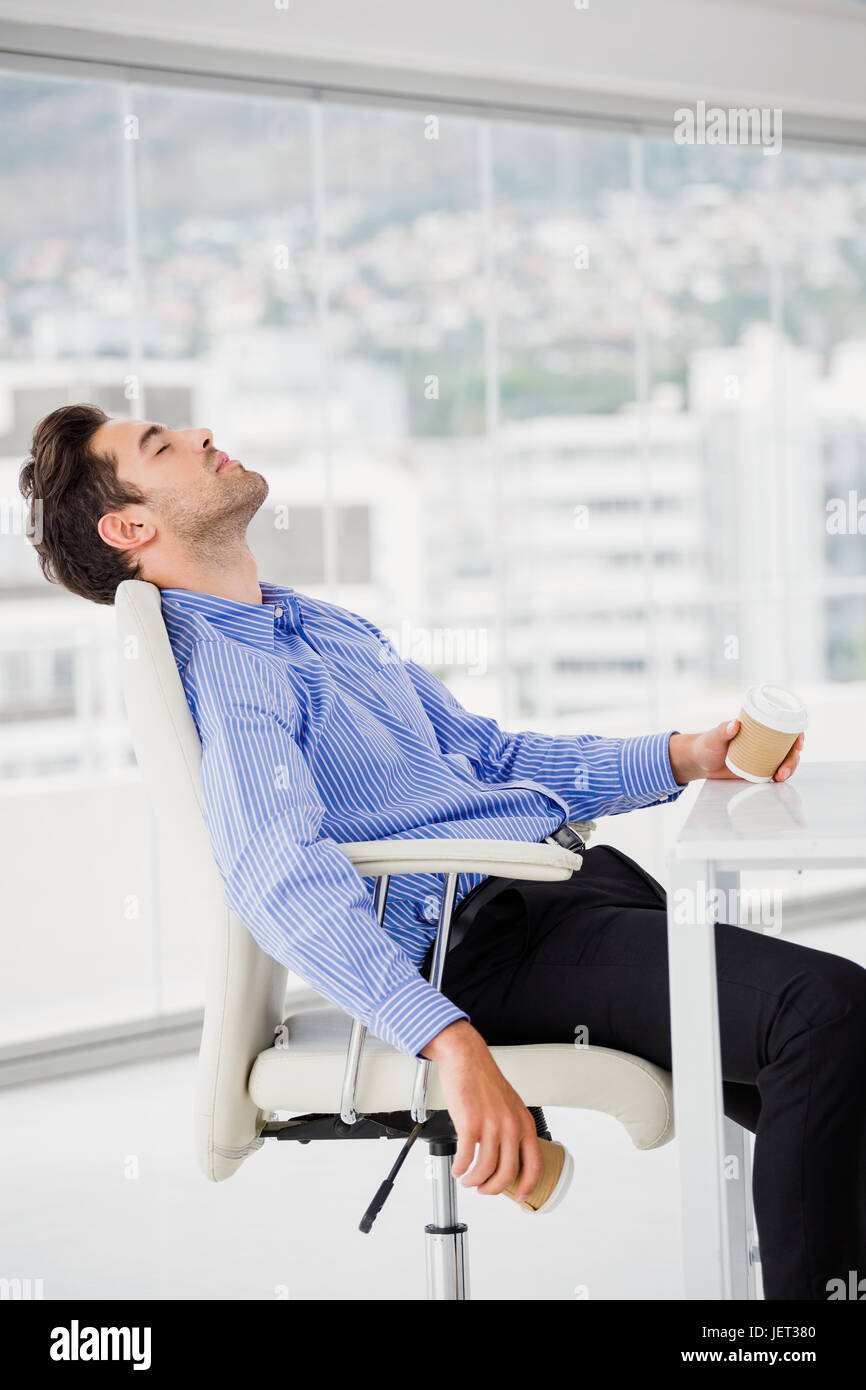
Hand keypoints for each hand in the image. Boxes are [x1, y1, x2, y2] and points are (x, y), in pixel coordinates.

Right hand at [420, 1020, 542, 1201]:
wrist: (466, 1058)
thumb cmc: (485, 1079)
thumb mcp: (510, 1104)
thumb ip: (512, 1129)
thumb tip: (508, 1156)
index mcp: (524, 1122)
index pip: (535, 1164)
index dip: (529, 1185)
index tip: (520, 1196)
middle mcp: (510, 1126)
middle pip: (507, 1174)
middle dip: (493, 1188)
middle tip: (484, 1189)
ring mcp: (491, 1125)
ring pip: (485, 1170)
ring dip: (473, 1181)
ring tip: (467, 1179)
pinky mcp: (469, 1124)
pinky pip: (465, 1158)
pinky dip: (460, 1168)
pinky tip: (458, 1167)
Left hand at [668, 723, 804, 785]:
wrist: (699, 762)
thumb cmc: (706, 745)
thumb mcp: (713, 737)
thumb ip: (721, 731)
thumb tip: (734, 724)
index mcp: (758, 729)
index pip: (784, 728)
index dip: (796, 734)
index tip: (798, 743)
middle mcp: (765, 742)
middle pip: (789, 748)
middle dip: (793, 759)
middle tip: (784, 771)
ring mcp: (763, 757)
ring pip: (784, 762)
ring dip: (788, 770)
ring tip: (779, 778)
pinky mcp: (758, 771)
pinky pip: (774, 774)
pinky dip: (780, 778)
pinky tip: (778, 783)